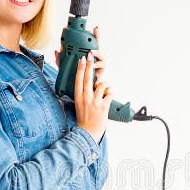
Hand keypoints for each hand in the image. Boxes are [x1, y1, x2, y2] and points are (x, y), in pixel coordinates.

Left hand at [55, 26, 106, 82]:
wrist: (82, 89)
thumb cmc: (76, 76)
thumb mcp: (66, 68)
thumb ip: (60, 60)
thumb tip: (57, 51)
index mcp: (87, 53)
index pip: (91, 42)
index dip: (94, 34)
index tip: (95, 28)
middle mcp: (94, 56)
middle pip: (98, 45)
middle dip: (98, 39)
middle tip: (92, 35)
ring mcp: (99, 62)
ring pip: (101, 55)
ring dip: (96, 53)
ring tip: (90, 53)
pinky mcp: (102, 70)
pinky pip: (102, 65)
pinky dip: (97, 64)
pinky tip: (92, 65)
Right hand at [71, 26, 111, 143]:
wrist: (87, 133)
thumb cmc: (84, 118)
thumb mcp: (79, 105)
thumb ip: (82, 94)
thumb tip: (88, 85)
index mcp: (78, 97)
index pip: (78, 80)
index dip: (80, 69)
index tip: (81, 59)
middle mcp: (85, 98)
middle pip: (87, 79)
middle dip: (89, 66)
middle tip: (89, 56)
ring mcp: (94, 102)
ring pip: (101, 85)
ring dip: (105, 84)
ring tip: (106, 87)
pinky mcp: (103, 107)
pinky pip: (110, 94)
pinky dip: (111, 92)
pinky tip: (110, 93)